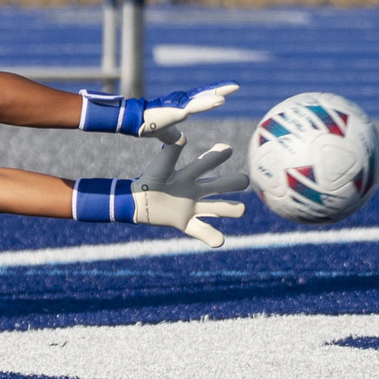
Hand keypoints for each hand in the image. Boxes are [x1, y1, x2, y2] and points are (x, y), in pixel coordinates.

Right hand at [80, 81, 239, 136]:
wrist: (134, 123)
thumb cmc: (147, 125)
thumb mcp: (166, 133)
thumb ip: (173, 136)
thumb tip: (180, 140)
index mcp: (181, 107)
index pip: (201, 100)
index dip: (213, 96)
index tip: (228, 92)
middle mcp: (182, 103)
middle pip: (205, 95)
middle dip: (220, 89)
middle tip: (237, 85)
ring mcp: (180, 106)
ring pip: (202, 100)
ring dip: (216, 95)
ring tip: (233, 89)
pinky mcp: (177, 111)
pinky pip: (196, 106)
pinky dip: (208, 103)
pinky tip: (220, 101)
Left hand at [132, 133, 247, 247]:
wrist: (135, 202)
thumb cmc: (148, 180)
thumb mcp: (160, 166)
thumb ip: (171, 153)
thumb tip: (182, 137)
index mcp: (189, 174)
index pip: (208, 163)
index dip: (218, 155)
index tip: (228, 149)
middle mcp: (195, 190)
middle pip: (221, 185)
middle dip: (234, 182)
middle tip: (243, 180)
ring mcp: (192, 207)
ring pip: (218, 208)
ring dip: (231, 209)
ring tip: (241, 209)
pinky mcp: (185, 223)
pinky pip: (201, 230)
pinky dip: (211, 236)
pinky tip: (219, 241)